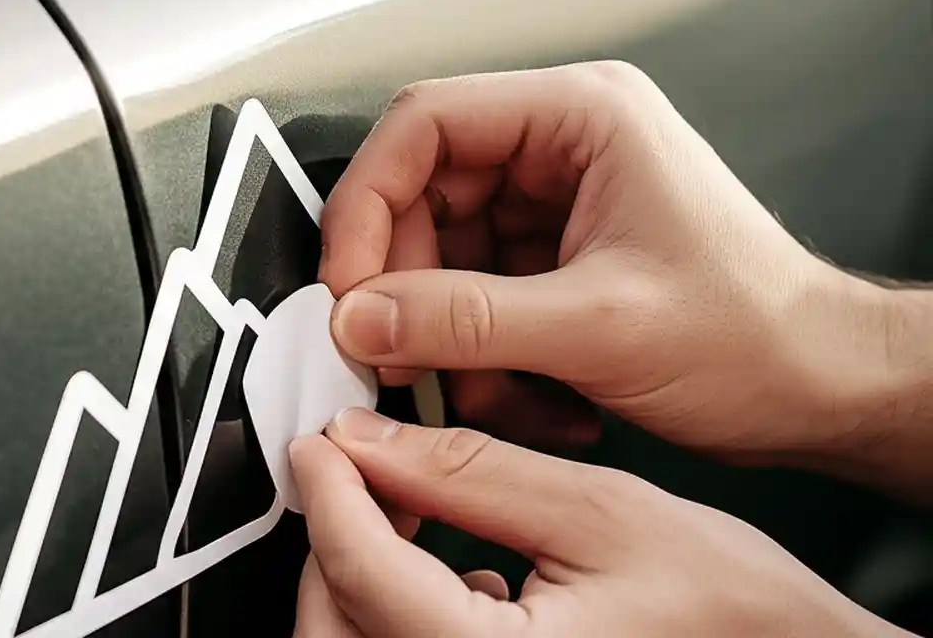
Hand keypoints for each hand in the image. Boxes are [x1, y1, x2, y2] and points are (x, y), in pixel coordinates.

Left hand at [290, 410, 906, 637]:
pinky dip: (395, 614)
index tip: (318, 439)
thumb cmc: (740, 615)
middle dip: (335, 538)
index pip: (359, 570)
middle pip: (335, 621)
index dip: (328, 487)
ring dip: (358, 577)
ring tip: (406, 512)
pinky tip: (451, 575)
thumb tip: (374, 442)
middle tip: (361, 469)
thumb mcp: (602, 512)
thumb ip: (471, 474)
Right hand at [318, 61, 908, 466]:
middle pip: (422, 196)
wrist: (817, 390)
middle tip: (394, 355)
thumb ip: (464, 319)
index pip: (427, 125)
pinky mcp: (550, 262)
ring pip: (439, 259)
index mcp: (581, 118)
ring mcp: (554, 207)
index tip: (347, 281)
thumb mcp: (596, 327)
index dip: (369, 201)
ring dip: (447, 339)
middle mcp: (561, 150)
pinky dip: (480, 360)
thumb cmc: (755, 335)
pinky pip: (470, 300)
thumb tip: (361, 315)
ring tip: (490, 394)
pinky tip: (532, 399)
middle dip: (403, 286)